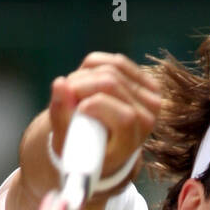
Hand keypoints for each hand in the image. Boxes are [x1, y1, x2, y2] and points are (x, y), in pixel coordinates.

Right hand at [49, 52, 161, 187]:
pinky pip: (116, 61)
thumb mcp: (66, 142)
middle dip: (81, 84)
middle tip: (65, 95)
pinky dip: (93, 66)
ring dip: (84, 75)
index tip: (79, 109)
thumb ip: (61, 116)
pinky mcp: (145, 79)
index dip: (98, 106)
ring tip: (73, 93)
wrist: (101, 146)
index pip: (125, 117)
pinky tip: (84, 81)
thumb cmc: (81, 148)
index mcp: (131, 143)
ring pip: (112, 68)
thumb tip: (60, 83)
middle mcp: (147, 118)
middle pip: (112, 83)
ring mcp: (150, 96)